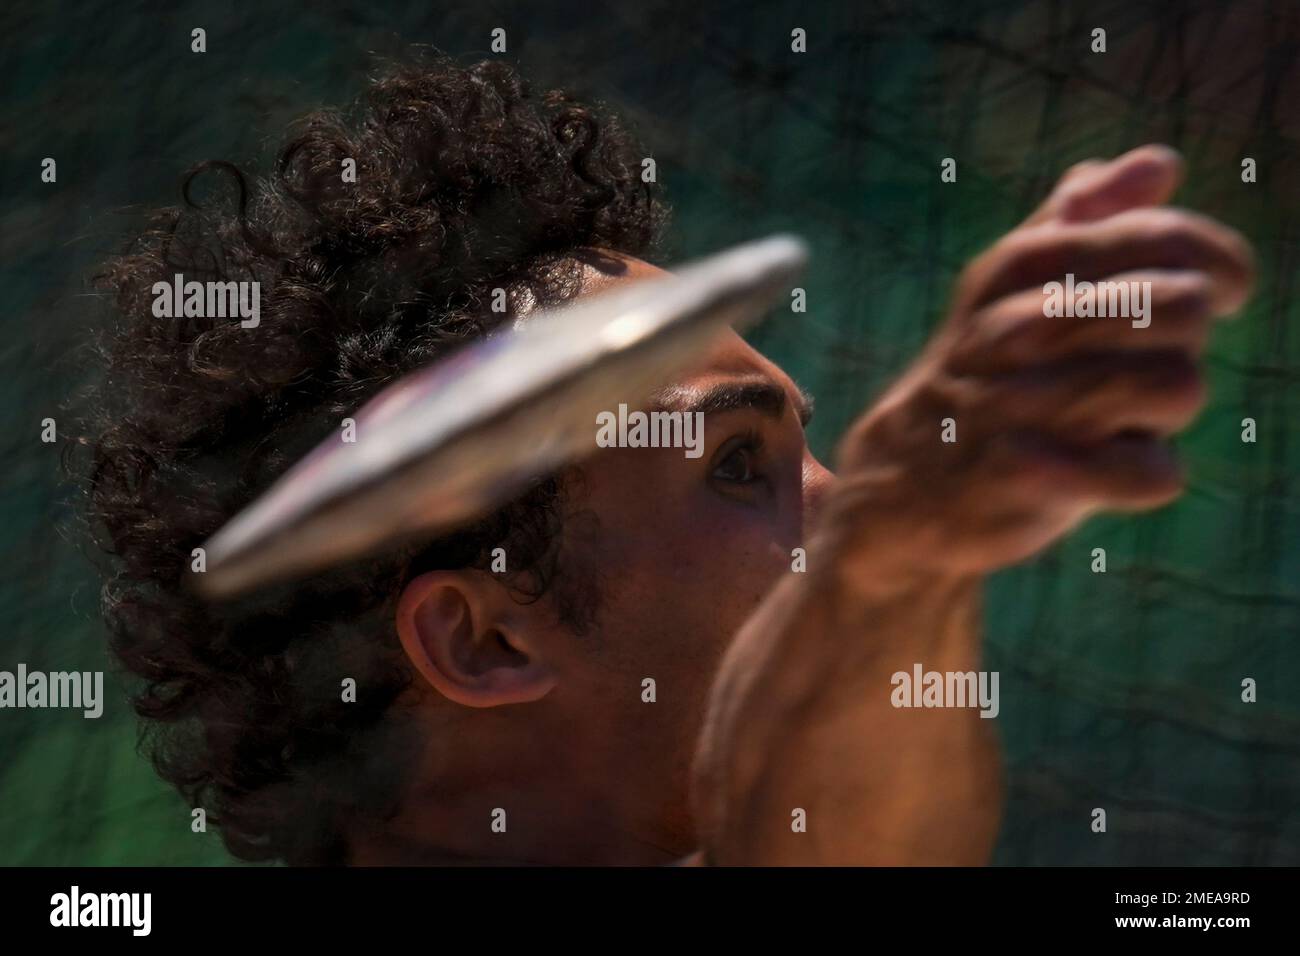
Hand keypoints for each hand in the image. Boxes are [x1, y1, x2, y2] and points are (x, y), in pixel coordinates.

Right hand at [823, 145, 1254, 583]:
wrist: (903, 481)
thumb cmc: (981, 373)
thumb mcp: (1011, 284)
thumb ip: (1085, 218)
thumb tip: (1158, 163)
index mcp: (1019, 266)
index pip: (1165, 238)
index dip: (1217, 262)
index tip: (1220, 290)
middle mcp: (1017, 327)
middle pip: (1183, 308)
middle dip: (1182, 342)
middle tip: (1138, 365)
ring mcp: (1022, 405)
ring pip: (1179, 387)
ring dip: (1163, 413)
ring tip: (1113, 421)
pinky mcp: (1035, 483)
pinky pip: (1155, 473)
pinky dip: (1144, 476)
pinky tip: (1102, 469)